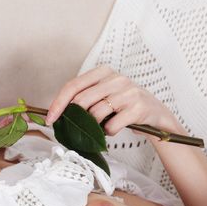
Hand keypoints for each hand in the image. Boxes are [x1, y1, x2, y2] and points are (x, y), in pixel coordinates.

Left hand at [45, 65, 178, 135]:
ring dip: (94, 127)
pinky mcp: (138, 108)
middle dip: (75, 119)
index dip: (58, 103)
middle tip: (76, 128)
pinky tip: (114, 129)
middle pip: (81, 101)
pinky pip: (111, 126)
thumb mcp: (104, 95)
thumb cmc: (124, 107)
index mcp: (104, 72)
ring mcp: (129, 92)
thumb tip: (56, 113)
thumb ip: (84, 99)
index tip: (50, 119)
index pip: (73, 86)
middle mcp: (116, 78)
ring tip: (101, 127)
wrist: (156, 116)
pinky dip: (108, 133)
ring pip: (95, 115)